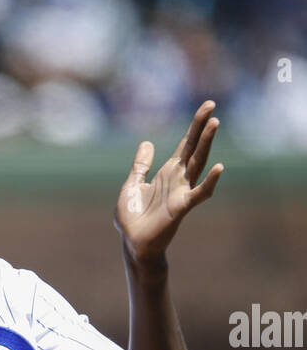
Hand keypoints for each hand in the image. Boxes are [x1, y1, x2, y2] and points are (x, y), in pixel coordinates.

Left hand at [114, 101, 223, 268]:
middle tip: (211, 106)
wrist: (132, 244)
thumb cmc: (132, 218)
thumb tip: (147, 143)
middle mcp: (178, 180)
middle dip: (202, 128)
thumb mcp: (131, 185)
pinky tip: (219, 168)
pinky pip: (199, 193)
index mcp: (167, 173)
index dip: (194, 126)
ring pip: (198, 164)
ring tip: (214, 124)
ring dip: (206, 144)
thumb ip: (140, 166)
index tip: (206, 107)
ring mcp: (182, 192)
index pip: (185, 145)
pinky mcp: (181, 208)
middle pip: (194, 149)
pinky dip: (209, 181)